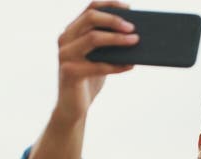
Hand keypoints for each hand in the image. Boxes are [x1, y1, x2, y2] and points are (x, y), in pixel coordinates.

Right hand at [55, 1, 138, 120]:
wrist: (72, 107)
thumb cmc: (89, 79)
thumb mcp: (99, 57)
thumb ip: (109, 44)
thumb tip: (135, 34)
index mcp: (72, 31)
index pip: (90, 8)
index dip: (110, 5)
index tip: (129, 7)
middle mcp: (65, 39)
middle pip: (90, 18)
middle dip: (114, 20)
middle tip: (133, 28)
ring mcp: (65, 55)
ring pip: (93, 38)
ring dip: (117, 39)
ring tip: (135, 42)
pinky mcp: (69, 72)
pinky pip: (97, 65)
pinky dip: (116, 65)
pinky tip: (130, 66)